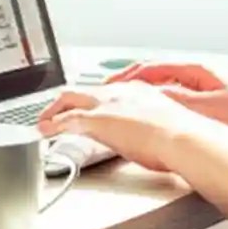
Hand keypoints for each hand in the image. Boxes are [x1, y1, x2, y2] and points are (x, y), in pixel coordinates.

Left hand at [38, 82, 212, 171]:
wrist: (184, 137)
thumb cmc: (181, 137)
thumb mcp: (163, 125)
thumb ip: (149, 126)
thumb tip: (145, 139)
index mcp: (136, 90)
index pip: (103, 91)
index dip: (89, 101)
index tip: (84, 110)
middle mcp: (119, 92)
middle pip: (82, 90)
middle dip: (64, 102)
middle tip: (54, 115)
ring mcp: (107, 104)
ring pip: (69, 97)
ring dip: (53, 111)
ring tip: (44, 123)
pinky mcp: (98, 119)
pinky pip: (68, 119)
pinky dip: (52, 124)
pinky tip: (44, 131)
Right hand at [106, 63, 227, 138]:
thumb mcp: (207, 107)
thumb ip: (178, 100)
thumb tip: (148, 95)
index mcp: (193, 69)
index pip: (150, 67)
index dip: (125, 77)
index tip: (107, 86)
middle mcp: (195, 71)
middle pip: (153, 71)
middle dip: (128, 80)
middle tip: (107, 90)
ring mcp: (202, 82)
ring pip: (163, 81)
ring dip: (141, 88)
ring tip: (123, 99)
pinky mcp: (208, 95)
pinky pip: (174, 91)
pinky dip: (157, 96)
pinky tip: (153, 109)